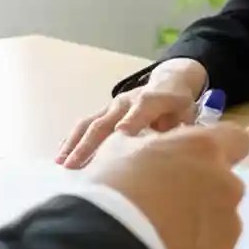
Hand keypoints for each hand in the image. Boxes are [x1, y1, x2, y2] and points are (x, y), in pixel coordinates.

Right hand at [57, 58, 207, 169]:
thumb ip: (180, 128)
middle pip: (104, 123)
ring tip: (62, 165)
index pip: (140, 111)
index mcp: (150, 100)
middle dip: (88, 145)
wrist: (167, 83)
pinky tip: (61, 157)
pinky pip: (85, 125)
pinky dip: (72, 141)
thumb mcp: (187, 113)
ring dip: (74, 145)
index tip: (120, 138)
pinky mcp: (105, 112)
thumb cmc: (178, 104)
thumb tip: (174, 148)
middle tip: (75, 166)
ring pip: (89, 125)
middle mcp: (126, 102)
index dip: (131, 123)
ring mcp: (112, 107)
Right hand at [91, 124, 248, 248]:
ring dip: (202, 230)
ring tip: (166, 241)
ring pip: (224, 224)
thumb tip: (143, 145)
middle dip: (204, 195)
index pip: (237, 140)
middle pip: (227, 186)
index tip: (197, 164)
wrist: (108, 245)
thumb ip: (144, 143)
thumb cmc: (110, 188)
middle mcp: (227, 183)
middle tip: (167, 208)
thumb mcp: (117, 149)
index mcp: (205, 149)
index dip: (220, 152)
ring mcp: (230, 225)